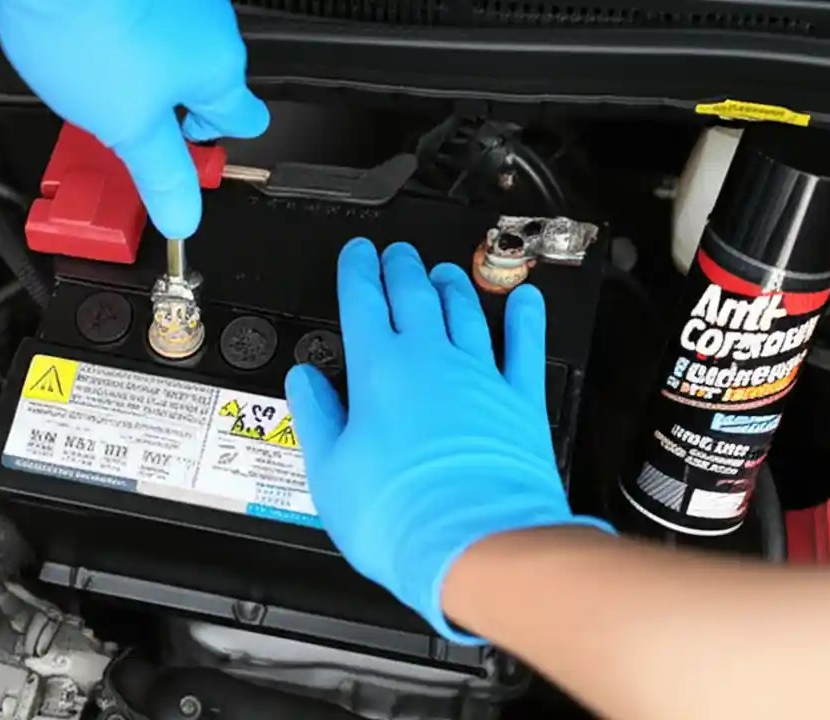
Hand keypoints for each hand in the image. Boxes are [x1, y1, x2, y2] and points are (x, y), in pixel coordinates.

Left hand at [0, 0, 269, 238]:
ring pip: (173, 38)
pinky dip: (122, 24)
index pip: (244, 118)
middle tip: (128, 122)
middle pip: (205, 76)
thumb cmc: (90, 26)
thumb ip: (161, 173)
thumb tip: (184, 216)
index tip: (190, 153)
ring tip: (96, 74)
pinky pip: (141, 9)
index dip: (213, 141)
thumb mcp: (125, 127)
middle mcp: (210, 22)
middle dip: (168, 102)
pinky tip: (86, 33)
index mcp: (218, 69)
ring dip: (144, 59)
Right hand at [285, 239, 611, 643]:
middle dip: (401, 268)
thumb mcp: (329, 472)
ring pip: (465, 311)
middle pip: (414, 296)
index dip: (357, 272)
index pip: (363, 303)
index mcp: (378, 371)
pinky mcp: (520, 402)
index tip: (357, 255)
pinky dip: (525, 318)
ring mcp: (480, 377)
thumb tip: (304, 381)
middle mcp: (432, 361)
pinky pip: (524, 346)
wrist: (477, 545)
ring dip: (451, 286)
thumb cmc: (401, 517)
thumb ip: (316, 416)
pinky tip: (525, 300)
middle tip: (395, 252)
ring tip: (442, 271)